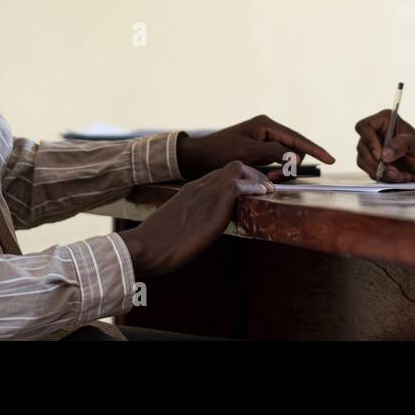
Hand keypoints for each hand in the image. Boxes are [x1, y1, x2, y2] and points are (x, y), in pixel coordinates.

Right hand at [118, 161, 274, 276]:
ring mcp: (206, 191)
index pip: (218, 175)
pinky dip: (254, 187)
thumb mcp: (176, 227)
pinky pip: (239, 184)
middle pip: (231, 167)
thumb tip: (198, 233)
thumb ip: (190, 222)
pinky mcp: (213, 201)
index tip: (249, 189)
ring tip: (269, 190)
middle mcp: (198, 186)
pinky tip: (264, 194)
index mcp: (189, 190)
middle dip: (251, 174)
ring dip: (257, 177)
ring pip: (238, 169)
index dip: (237, 180)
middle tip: (265, 187)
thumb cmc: (156, 245)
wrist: (146, 246)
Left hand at [175, 115, 334, 180]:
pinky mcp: (259, 150)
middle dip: (289, 165)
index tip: (331, 160)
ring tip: (266, 177)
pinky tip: (265, 175)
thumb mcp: (247, 152)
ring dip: (281, 169)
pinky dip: (274, 170)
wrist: (198, 157)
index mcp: (266, 125)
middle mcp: (267, 129)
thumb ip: (273, 153)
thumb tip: (295, 156)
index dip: (315, 150)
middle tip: (273, 177)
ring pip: (285, 157)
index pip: (297, 139)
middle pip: (294, 149)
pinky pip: (276, 160)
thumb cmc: (220, 152)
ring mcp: (263, 139)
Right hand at [355, 110, 414, 181]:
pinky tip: (397, 176)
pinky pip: (369, 171)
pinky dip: (383, 177)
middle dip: (377, 163)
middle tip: (394, 171)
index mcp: (384, 121)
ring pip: (363, 161)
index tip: (379, 156)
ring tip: (399, 175)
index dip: (368, 141)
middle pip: (362, 147)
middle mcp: (374, 133)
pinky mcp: (372, 162)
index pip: (364, 126)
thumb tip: (385, 154)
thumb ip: (401, 145)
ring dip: (381, 172)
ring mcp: (371, 149)